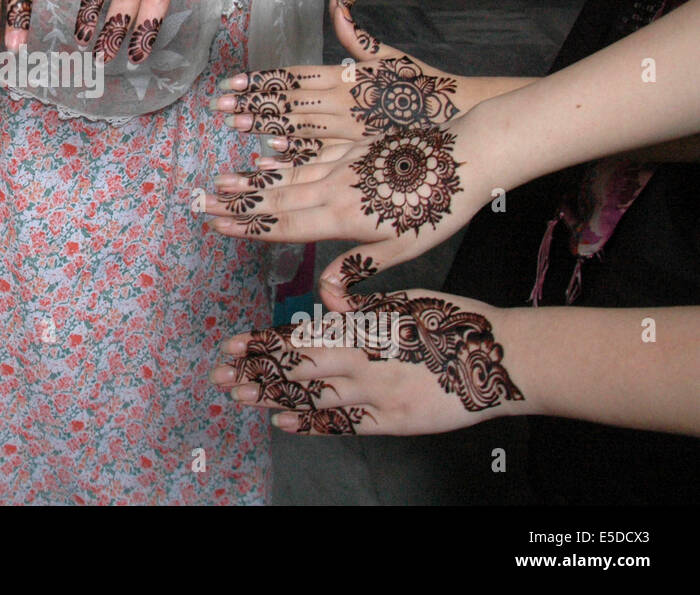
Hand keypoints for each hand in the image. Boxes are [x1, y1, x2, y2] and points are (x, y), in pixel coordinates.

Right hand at [200, 111, 497, 308]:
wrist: (468, 154)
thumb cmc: (438, 207)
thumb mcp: (403, 249)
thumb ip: (359, 269)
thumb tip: (327, 301)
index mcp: (343, 217)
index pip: (286, 224)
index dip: (248, 227)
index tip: (216, 225)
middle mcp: (334, 188)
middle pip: (277, 198)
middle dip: (236, 203)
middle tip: (200, 201)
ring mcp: (342, 165)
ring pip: (288, 175)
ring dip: (251, 180)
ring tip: (221, 180)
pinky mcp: (354, 149)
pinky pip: (308, 156)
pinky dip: (282, 160)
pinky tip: (266, 156)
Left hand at [210, 289, 524, 434]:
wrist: (503, 358)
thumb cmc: (454, 320)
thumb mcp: (405, 297)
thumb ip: (362, 303)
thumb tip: (327, 298)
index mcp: (365, 328)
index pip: (302, 338)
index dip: (264, 344)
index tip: (233, 344)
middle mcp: (365, 363)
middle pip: (298, 371)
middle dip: (256, 372)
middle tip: (220, 375)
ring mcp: (378, 396)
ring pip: (314, 399)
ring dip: (273, 398)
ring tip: (239, 397)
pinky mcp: (395, 421)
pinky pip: (345, 425)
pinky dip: (312, 424)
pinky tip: (283, 422)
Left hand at [211, 53, 505, 142]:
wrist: (464, 116)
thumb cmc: (425, 85)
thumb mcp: (391, 55)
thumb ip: (359, 37)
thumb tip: (342, 4)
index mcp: (348, 76)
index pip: (295, 75)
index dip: (262, 79)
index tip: (233, 82)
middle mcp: (345, 102)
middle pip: (289, 101)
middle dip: (252, 105)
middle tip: (219, 107)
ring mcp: (351, 130)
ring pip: (299, 128)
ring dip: (265, 128)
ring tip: (234, 126)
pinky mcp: (361, 153)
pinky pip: (322, 155)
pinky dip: (295, 155)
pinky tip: (269, 157)